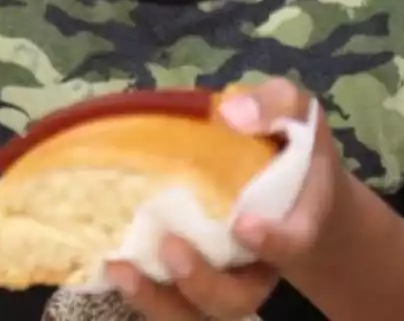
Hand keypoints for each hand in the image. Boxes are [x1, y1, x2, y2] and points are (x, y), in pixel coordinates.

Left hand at [107, 78, 351, 319]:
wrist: (286, 180)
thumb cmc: (286, 140)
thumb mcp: (293, 109)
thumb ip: (275, 104)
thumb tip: (234, 113)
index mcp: (295, 221)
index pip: (293, 245)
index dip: (272, 243)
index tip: (243, 225)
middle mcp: (259, 263)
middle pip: (238, 297)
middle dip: (204, 283)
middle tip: (172, 247)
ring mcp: (223, 276)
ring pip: (198, 312)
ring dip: (159, 300)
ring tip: (121, 269)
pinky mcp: (188, 277)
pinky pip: (167, 301)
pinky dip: (139, 295)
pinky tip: (108, 266)